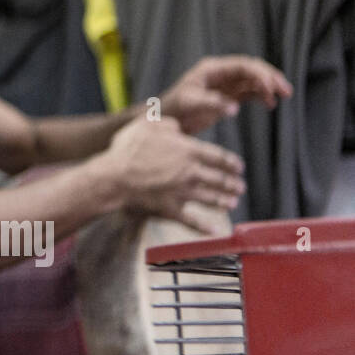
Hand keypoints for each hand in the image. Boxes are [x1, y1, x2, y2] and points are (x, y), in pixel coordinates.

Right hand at [97, 115, 245, 232]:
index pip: (217, 157)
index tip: (239, 167)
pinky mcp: (171, 208)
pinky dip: (204, 227)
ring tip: (231, 203)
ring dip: (223, 201)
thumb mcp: (147, 124)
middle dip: (231, 184)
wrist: (114, 177)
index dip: (231, 162)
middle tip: (240, 187)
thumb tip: (177, 126)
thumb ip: (167, 124)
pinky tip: (214, 231)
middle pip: (218, 179)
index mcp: (187, 150)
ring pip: (209, 199)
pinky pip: (191, 220)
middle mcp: (190, 172)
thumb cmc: (128, 149)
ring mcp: (182, 192)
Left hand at [159, 55, 292, 135]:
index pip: (242, 65)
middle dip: (270, 78)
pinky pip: (249, 92)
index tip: (270, 88)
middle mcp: (221, 73)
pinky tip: (270, 104)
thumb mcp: (190, 104)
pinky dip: (261, 96)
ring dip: (269, 86)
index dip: (259, 74)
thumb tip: (235, 107)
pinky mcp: (228, 96)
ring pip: (253, 80)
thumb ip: (212, 104)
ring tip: (282, 97)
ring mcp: (225, 84)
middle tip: (286, 91)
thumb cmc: (173, 109)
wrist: (165, 120)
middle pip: (252, 69)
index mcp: (211, 69)